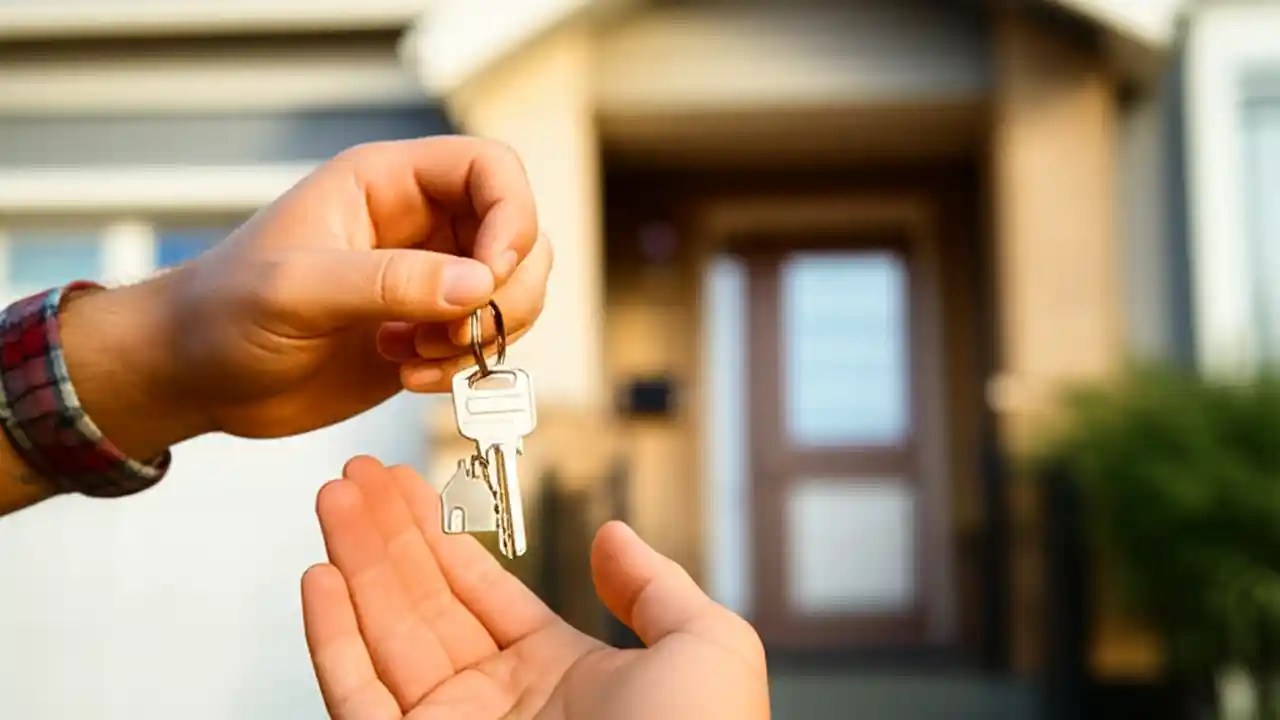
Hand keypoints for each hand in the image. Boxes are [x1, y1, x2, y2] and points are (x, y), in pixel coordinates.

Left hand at [59, 137, 551, 456]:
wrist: (195, 377)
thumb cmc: (222, 313)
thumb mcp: (297, 288)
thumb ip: (390, 281)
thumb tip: (479, 285)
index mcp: (387, 184)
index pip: (490, 170)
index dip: (510, 216)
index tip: (489, 274)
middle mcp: (420, 225)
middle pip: (519, 234)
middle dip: (505, 291)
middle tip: (450, 331)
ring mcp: (428, 281)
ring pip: (513, 290)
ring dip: (486, 333)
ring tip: (419, 355)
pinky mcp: (427, 332)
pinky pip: (487, 340)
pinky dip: (466, 366)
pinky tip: (408, 374)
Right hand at [302, 457, 769, 719]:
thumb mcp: (704, 647)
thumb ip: (652, 587)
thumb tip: (614, 536)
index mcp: (561, 676)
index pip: (481, 593)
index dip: (443, 537)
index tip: (410, 488)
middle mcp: (498, 705)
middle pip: (424, 604)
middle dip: (387, 535)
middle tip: (356, 473)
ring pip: (384, 639)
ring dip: (353, 565)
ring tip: (332, 497)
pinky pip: (359, 699)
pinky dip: (334, 639)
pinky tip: (321, 578)